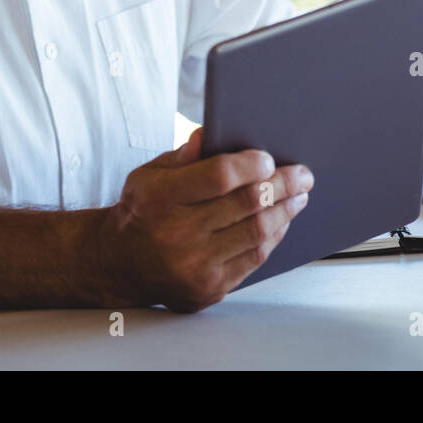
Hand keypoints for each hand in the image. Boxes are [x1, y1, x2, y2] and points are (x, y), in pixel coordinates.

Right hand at [99, 127, 313, 312]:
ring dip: (285, 211)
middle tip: (302, 175)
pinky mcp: (209, 287)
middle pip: (246, 204)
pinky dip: (273, 236)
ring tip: (299, 196)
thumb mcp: (149, 174)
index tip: (268, 159)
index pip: (219, 177)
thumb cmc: (142, 210)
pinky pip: (253, 258)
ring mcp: (195, 265)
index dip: (250, 165)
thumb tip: (209, 134)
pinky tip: (281, 221)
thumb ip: (183, 156)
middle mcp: (178, 234)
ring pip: (256, 233)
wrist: (120, 263)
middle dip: (282, 186)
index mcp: (161, 198)